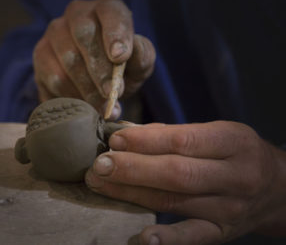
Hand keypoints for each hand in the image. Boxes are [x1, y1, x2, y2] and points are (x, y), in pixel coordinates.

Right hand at [33, 0, 155, 119]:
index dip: (115, 34)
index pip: (110, 12)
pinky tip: (84, 107)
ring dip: (87, 89)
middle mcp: (77, 15)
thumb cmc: (121, 68)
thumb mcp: (139, 63)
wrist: (98, 82)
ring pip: (66, 61)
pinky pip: (52, 78)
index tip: (120, 58)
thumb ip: (141, 56)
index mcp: (106, 10)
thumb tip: (130, 53)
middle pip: (83, 35)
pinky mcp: (41, 56)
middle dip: (100, 69)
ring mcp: (55, 34)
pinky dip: (71, 96)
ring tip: (103, 108)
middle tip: (111, 93)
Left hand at [85, 121, 285, 243]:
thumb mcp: (217, 133)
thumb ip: (175, 134)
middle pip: (175, 173)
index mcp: (233, 142)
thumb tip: (129, 134)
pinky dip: (167, 239)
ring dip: (132, 193)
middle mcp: (234, 176)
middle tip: (100, 164)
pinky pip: (193, 237)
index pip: (183, 140)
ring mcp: (228, 208)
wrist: (275, 188)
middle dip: (132, 168)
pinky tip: (141, 238)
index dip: (146, 141)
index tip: (116, 140)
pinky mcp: (221, 232)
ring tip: (100, 184)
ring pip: (173, 201)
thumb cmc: (236, 153)